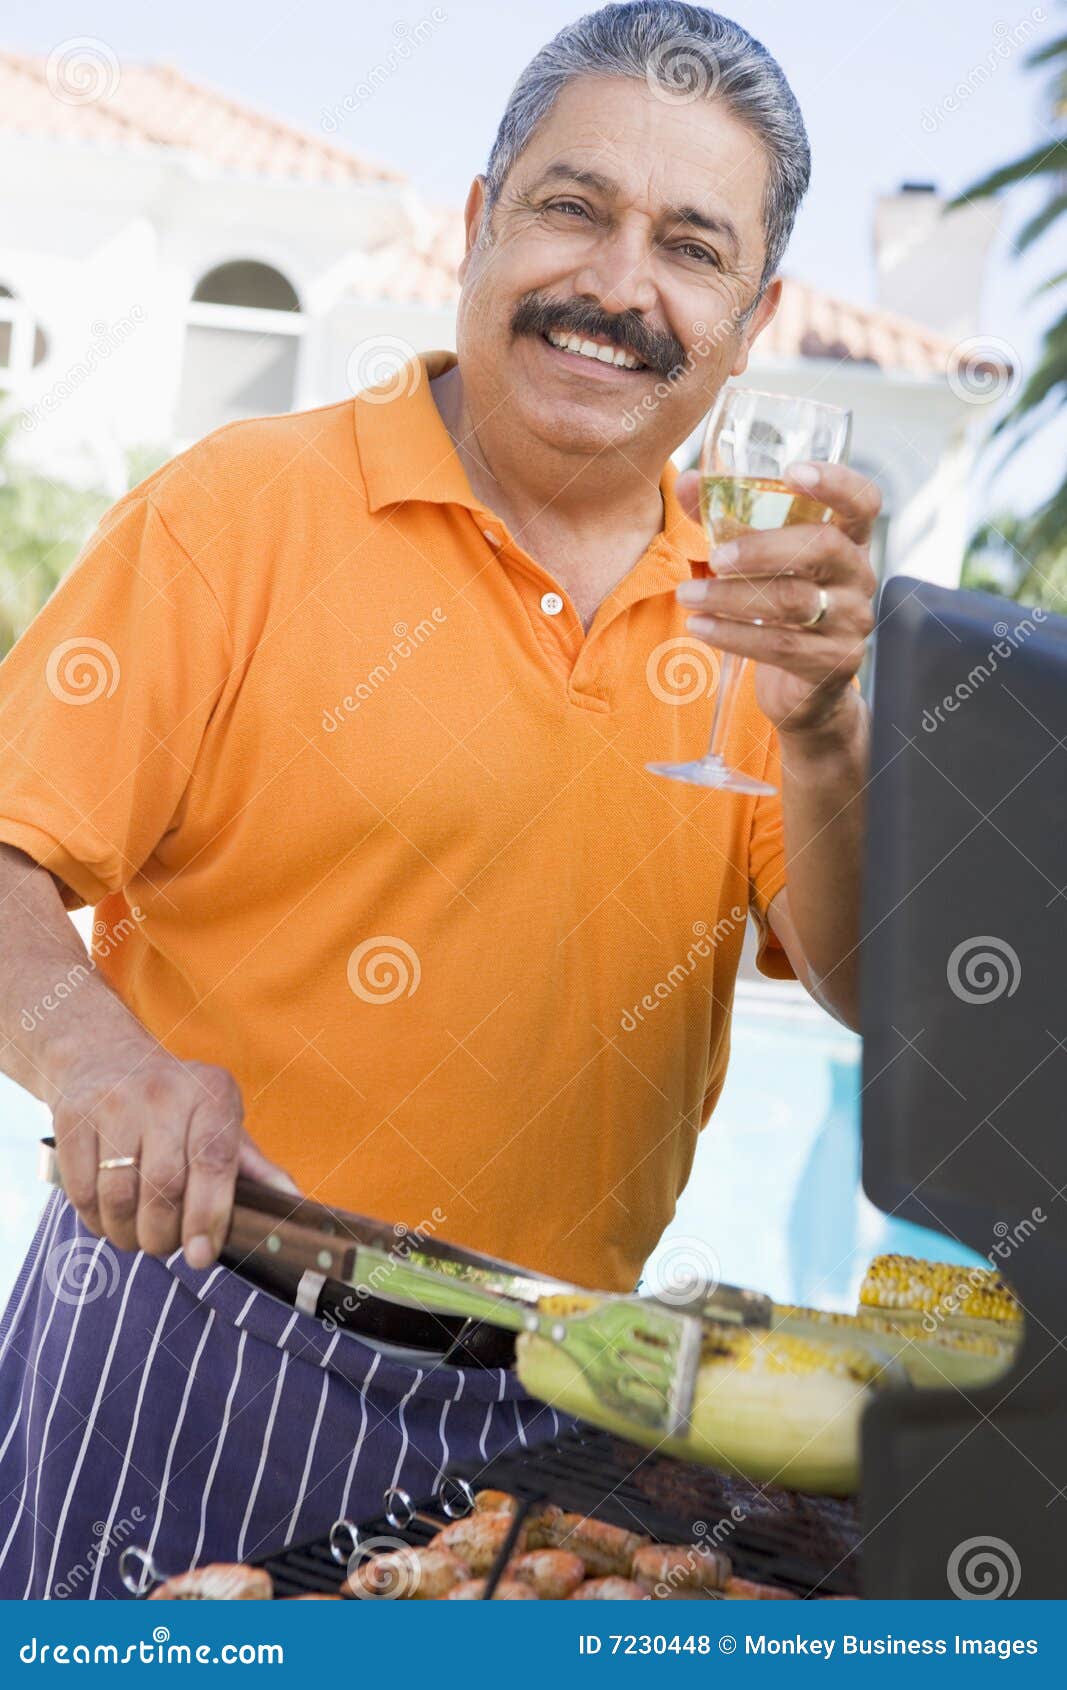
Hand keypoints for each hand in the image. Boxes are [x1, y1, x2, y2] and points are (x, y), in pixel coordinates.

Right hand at [52, 1041, 299, 1269]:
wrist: (106, 1058)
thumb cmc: (178, 1103)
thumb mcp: (221, 1120)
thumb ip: (254, 1166)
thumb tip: (293, 1203)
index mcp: (211, 1093)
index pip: (213, 1162)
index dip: (208, 1215)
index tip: (202, 1256)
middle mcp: (163, 1093)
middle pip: (164, 1187)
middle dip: (165, 1235)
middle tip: (167, 1246)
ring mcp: (113, 1104)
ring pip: (119, 1196)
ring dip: (129, 1234)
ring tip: (139, 1238)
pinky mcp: (72, 1120)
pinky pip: (82, 1192)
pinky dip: (96, 1221)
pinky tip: (109, 1220)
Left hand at [675, 461, 879, 736]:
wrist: (805, 685)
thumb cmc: (782, 605)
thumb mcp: (762, 560)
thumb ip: (729, 517)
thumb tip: (687, 481)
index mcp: (849, 541)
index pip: (863, 501)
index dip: (835, 482)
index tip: (791, 473)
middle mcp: (859, 577)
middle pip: (822, 547)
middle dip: (762, 548)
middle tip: (715, 557)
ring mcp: (851, 622)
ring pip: (793, 600)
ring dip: (731, 596)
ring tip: (687, 594)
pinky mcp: (833, 663)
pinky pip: (780, 645)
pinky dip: (732, 634)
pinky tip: (699, 626)